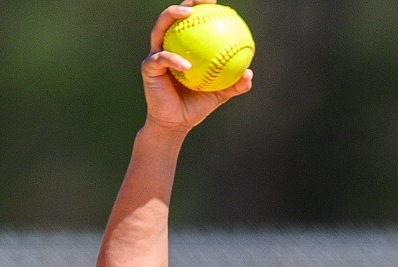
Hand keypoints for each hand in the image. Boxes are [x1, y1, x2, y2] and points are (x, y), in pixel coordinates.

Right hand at [143, 3, 253, 133]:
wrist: (176, 123)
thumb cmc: (196, 105)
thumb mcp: (219, 94)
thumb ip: (234, 84)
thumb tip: (249, 73)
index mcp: (182, 47)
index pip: (190, 23)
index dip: (200, 8)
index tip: (216, 2)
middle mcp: (166, 46)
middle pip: (172, 17)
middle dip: (186, 3)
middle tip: (202, 0)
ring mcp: (155, 55)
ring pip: (160, 28)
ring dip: (172, 16)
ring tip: (187, 14)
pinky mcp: (148, 68)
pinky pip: (161, 59)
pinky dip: (174, 60)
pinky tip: (186, 65)